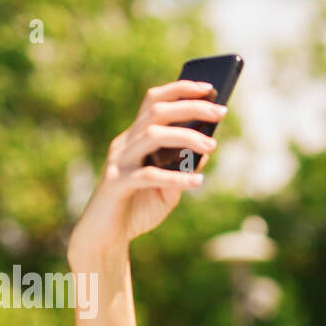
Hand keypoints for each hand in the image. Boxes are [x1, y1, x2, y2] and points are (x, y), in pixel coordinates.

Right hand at [67, 80, 225, 260]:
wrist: (105, 238)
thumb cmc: (137, 209)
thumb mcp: (168, 189)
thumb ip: (184, 168)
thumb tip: (208, 147)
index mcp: (135, 139)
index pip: (154, 102)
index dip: (180, 90)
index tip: (209, 88)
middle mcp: (125, 144)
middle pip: (157, 112)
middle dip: (190, 106)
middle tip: (220, 111)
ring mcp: (119, 162)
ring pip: (152, 135)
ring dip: (186, 137)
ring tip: (212, 145)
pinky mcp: (116, 184)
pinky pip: (147, 175)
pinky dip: (175, 177)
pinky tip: (198, 182)